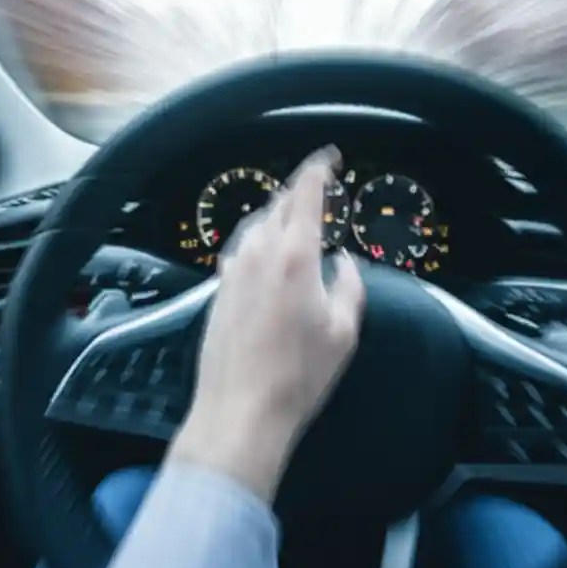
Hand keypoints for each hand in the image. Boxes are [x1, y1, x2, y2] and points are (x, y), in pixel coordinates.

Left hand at [168, 147, 365, 501]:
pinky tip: (271, 260)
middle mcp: (258, 252)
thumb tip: (342, 261)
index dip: (319, 167)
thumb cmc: (300, 374)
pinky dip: (261, 243)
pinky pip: (243, 251)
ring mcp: (232, 270)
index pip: (304, 191)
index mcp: (294, 254)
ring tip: (299, 225)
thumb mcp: (344, 330)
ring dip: (279, 219)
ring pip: (257, 226)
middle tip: (321, 193)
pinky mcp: (218, 290)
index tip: (331, 158)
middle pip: (278, 204)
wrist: (240, 410)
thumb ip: (348, 285)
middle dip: (300, 193)